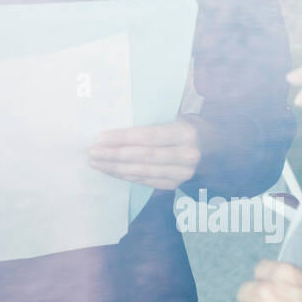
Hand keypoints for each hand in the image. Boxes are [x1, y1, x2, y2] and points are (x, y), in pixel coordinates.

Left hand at [86, 115, 217, 190]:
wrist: (209, 146)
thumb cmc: (182, 125)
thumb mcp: (173, 116)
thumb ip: (149, 121)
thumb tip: (113, 126)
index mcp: (185, 133)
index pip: (148, 137)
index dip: (122, 138)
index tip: (100, 138)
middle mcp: (186, 155)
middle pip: (143, 156)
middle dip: (114, 155)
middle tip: (92, 152)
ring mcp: (183, 174)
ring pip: (142, 172)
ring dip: (115, 168)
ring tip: (96, 163)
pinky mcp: (176, 185)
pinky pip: (145, 182)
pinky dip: (126, 176)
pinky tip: (111, 171)